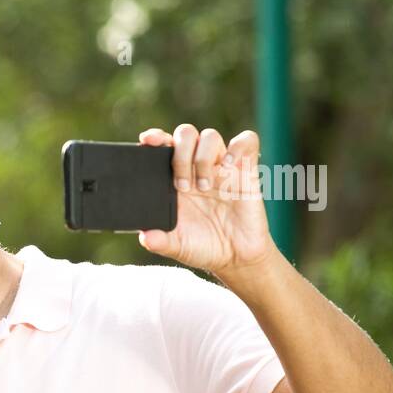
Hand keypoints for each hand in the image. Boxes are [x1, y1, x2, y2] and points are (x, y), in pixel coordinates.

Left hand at [137, 124, 279, 276]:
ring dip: (203, 158)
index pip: (163, 147)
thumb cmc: (203, 246)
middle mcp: (196, 168)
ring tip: (204, 187)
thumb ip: (159, 241)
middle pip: (185, 134)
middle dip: (180, 154)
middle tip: (182, 186)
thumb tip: (145, 236)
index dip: (155, 138)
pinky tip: (229, 165)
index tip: (148, 140)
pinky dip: (238, 146)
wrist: (235, 257)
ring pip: (210, 136)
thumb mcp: (177, 246)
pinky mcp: (246, 170)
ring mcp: (221, 168)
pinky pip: (247, 141)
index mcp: (175, 179)